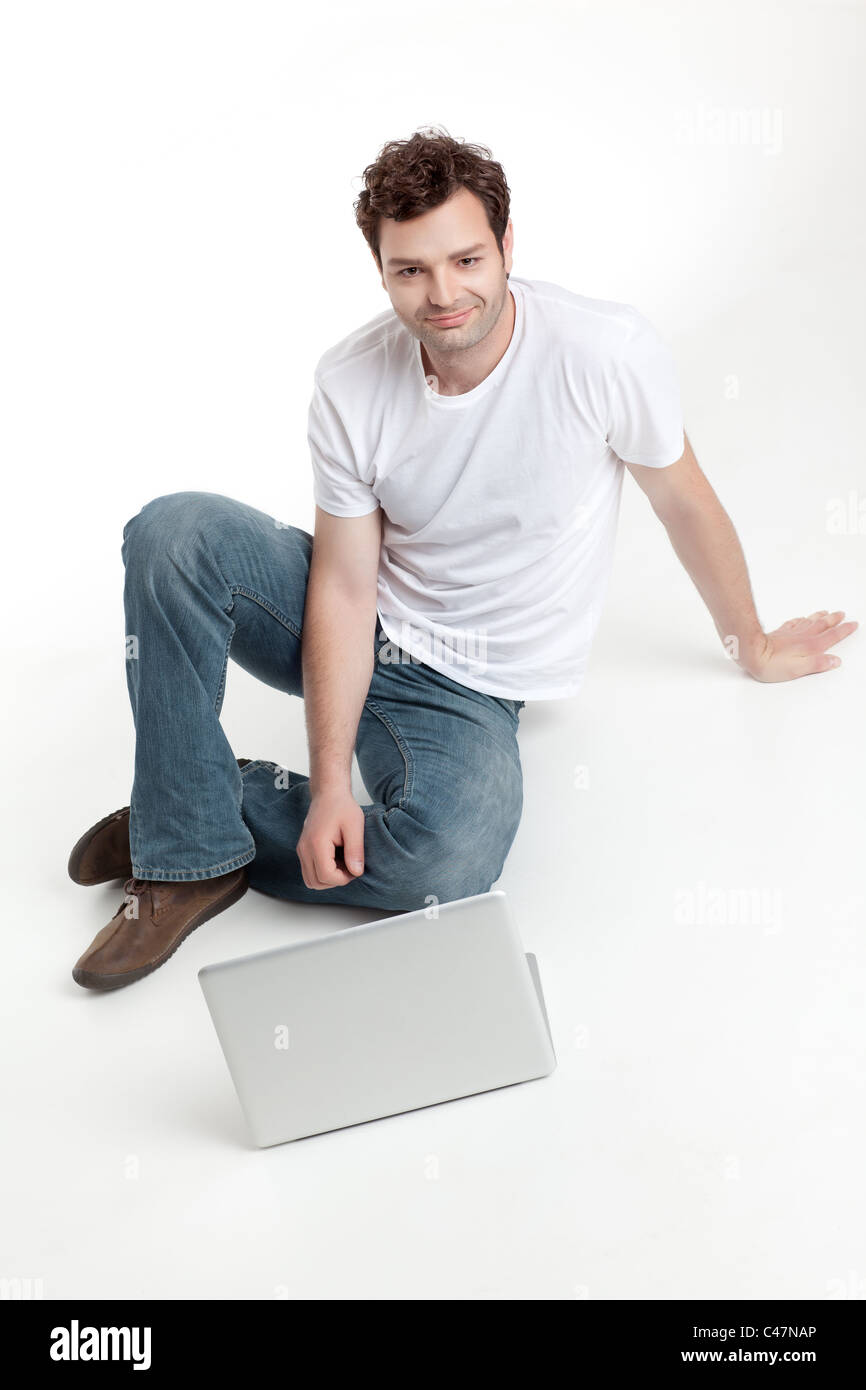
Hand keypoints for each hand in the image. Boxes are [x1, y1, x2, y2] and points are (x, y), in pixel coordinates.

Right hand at [296, 788, 365, 888]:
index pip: (326, 876)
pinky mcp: (303, 850)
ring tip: (342, 863)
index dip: (343, 879)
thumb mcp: (355, 826)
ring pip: (311, 880)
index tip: (355, 868)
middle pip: (316, 882)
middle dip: (335, 880)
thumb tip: (356, 872)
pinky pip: (309, 871)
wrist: (328, 794)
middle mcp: (304, 849)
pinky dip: (322, 872)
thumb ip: (355, 851)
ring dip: (328, 878)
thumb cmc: (341, 806)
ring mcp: (301, 850)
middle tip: (350, 867)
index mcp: (316, 843)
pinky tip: (335, 860)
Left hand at [740, 611, 857, 682]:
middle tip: (842, 614)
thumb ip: (818, 664)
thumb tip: (835, 661)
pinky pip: (794, 623)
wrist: (750, 652)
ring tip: (826, 612)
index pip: (831, 637)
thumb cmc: (771, 664)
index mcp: (809, 646)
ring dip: (819, 617)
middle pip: (822, 625)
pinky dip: (801, 619)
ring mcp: (790, 634)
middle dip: (833, 620)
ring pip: (809, 621)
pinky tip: (801, 618)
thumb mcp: (798, 669)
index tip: (853, 624)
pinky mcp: (779, 634)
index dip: (843, 631)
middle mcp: (802, 637)